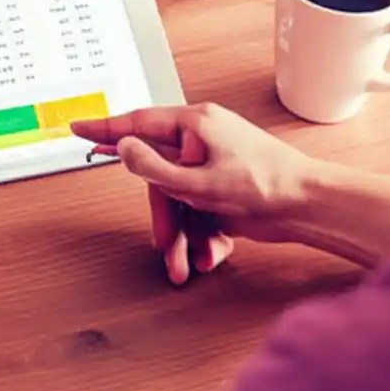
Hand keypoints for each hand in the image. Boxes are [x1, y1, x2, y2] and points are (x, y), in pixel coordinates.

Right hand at [72, 103, 318, 284]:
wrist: (312, 207)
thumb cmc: (265, 186)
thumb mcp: (197, 183)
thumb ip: (153, 167)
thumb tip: (123, 148)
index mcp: (194, 125)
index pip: (137, 124)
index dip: (104, 130)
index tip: (76, 128)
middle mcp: (202, 140)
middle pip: (161, 178)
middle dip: (164, 218)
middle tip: (165, 248)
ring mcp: (216, 164)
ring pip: (182, 200)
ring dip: (185, 235)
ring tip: (190, 265)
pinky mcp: (227, 187)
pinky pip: (202, 210)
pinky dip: (204, 234)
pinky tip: (214, 254)